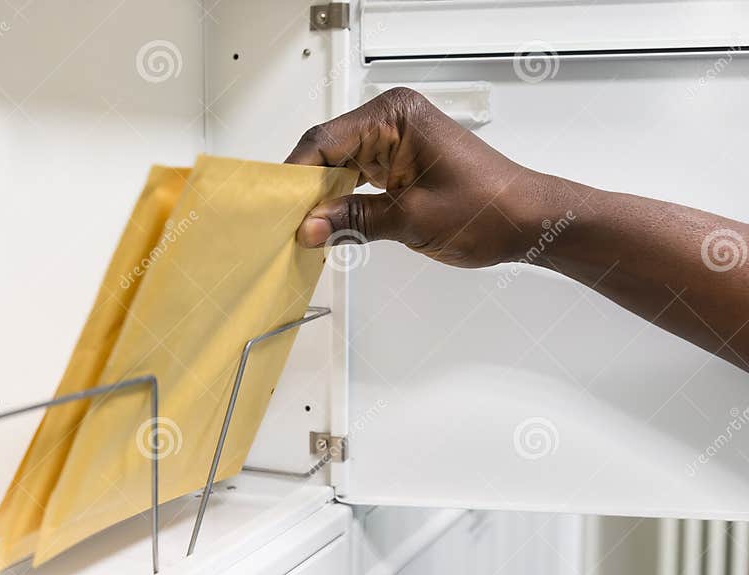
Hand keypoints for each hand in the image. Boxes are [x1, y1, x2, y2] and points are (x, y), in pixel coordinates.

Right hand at [286, 87, 551, 267]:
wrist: (527, 222)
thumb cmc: (490, 207)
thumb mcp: (412, 219)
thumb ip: (354, 221)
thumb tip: (310, 227)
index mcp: (395, 117)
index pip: (325, 140)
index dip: (296, 175)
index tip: (277, 207)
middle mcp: (392, 122)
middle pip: (327, 152)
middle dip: (306, 189)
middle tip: (284, 223)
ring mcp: (394, 143)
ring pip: (337, 168)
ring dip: (322, 198)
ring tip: (302, 228)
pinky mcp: (398, 165)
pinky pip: (355, 179)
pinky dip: (341, 202)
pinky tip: (328, 224)